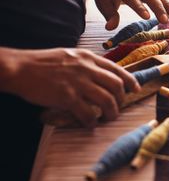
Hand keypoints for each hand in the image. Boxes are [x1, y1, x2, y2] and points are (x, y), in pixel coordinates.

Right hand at [6, 48, 139, 127]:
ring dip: (111, 113)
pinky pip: (87, 112)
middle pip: (116, 85)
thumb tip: (101, 75)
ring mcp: (77, 82)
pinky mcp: (67, 96)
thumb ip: (86, 64)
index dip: (129, 81)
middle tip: (117, 108)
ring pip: (106, 100)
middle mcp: (86, 68)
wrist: (20, 68)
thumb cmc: (42, 63)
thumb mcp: (70, 56)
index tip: (135, 89)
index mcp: (88, 58)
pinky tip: (90, 125)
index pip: (117, 69)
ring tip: (108, 118)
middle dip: (121, 100)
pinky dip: (91, 122)